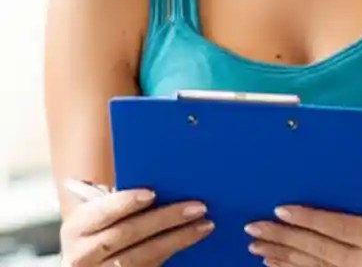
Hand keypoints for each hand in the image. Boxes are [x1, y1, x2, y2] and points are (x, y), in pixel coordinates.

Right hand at [59, 188, 212, 265]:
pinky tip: (191, 240)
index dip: (124, 203)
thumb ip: (121, 202)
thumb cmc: (103, 230)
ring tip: (205, 225)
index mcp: (77, 227)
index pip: (100, 213)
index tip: (152, 193)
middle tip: (198, 207)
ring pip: (140, 257)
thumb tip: (164, 182)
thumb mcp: (100, 218)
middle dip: (163, 219)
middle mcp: (83, 254)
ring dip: (176, 239)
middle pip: (125, 234)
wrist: (91, 264)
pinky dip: (171, 253)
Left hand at [245, 204, 361, 265]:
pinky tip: (272, 261)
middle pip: (315, 246)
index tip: (281, 209)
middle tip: (254, 226)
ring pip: (308, 264)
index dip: (307, 218)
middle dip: (282, 236)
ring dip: (279, 253)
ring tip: (255, 244)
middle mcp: (360, 261)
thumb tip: (331, 199)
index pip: (335, 226)